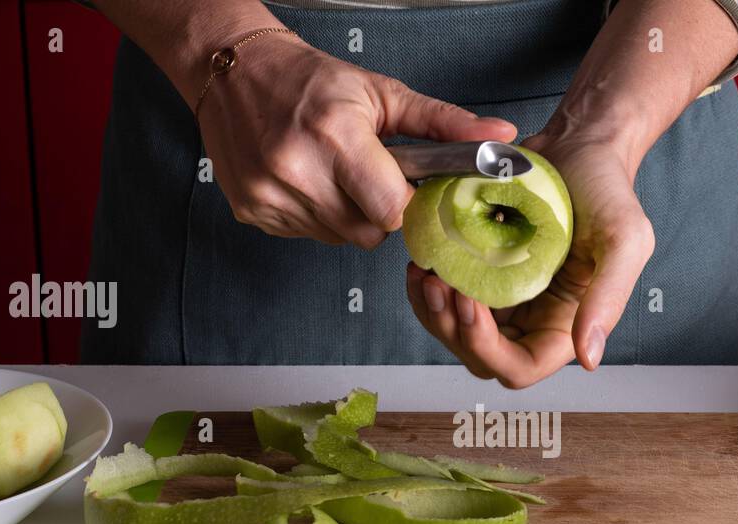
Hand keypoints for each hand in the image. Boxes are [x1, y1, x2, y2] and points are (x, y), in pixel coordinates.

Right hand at [197, 33, 515, 246]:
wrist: (236, 72)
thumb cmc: (311, 80)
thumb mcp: (382, 94)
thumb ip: (444, 122)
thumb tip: (501, 139)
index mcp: (337, 135)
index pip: (393, 210)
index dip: (407, 205)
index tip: (405, 188)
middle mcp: (298, 168)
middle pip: (368, 234)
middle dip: (377, 212)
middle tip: (366, 176)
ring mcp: (271, 194)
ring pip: (339, 238)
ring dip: (346, 215)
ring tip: (334, 173)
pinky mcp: (253, 211)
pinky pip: (307, 234)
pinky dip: (315, 215)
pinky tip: (308, 181)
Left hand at [406, 135, 653, 387]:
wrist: (580, 144)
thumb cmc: (607, 188)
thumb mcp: (624, 240)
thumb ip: (609, 300)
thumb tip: (590, 359)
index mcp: (566, 325)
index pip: (521, 367)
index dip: (489, 349)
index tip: (472, 304)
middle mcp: (532, 319)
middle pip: (479, 356)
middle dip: (452, 328)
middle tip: (440, 284)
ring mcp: (503, 299)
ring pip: (455, 331)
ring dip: (433, 310)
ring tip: (426, 272)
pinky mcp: (480, 274)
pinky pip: (446, 297)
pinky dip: (427, 287)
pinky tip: (425, 260)